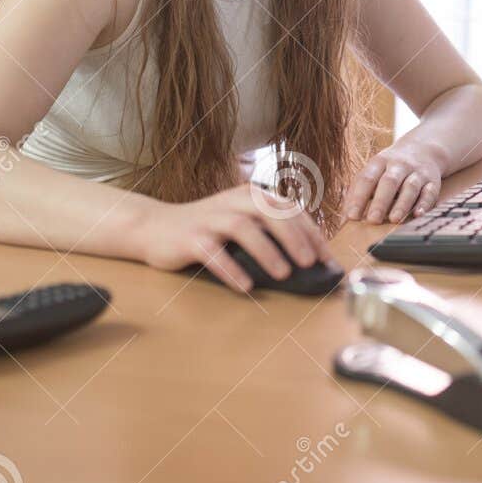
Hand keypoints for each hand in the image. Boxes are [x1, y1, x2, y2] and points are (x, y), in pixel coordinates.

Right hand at [133, 185, 334, 292]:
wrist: (155, 228)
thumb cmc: (208, 229)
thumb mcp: (241, 220)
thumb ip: (270, 230)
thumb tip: (309, 258)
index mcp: (251, 196)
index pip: (289, 209)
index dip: (311, 233)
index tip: (326, 259)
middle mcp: (232, 202)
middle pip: (269, 212)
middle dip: (294, 237)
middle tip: (310, 263)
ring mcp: (210, 219)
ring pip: (242, 227)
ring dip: (267, 250)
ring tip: (284, 274)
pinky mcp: (190, 238)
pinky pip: (213, 252)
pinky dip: (231, 269)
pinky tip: (246, 286)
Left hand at [345, 139, 442, 223]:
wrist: (423, 149)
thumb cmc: (390, 167)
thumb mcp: (374, 170)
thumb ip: (358, 191)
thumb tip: (344, 217)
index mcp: (379, 162)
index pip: (367, 178)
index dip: (358, 197)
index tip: (351, 216)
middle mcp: (399, 165)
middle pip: (389, 182)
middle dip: (381, 202)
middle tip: (372, 220)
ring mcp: (417, 172)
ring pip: (410, 187)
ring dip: (402, 204)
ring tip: (394, 219)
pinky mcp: (432, 181)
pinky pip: (430, 192)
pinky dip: (425, 204)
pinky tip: (418, 214)